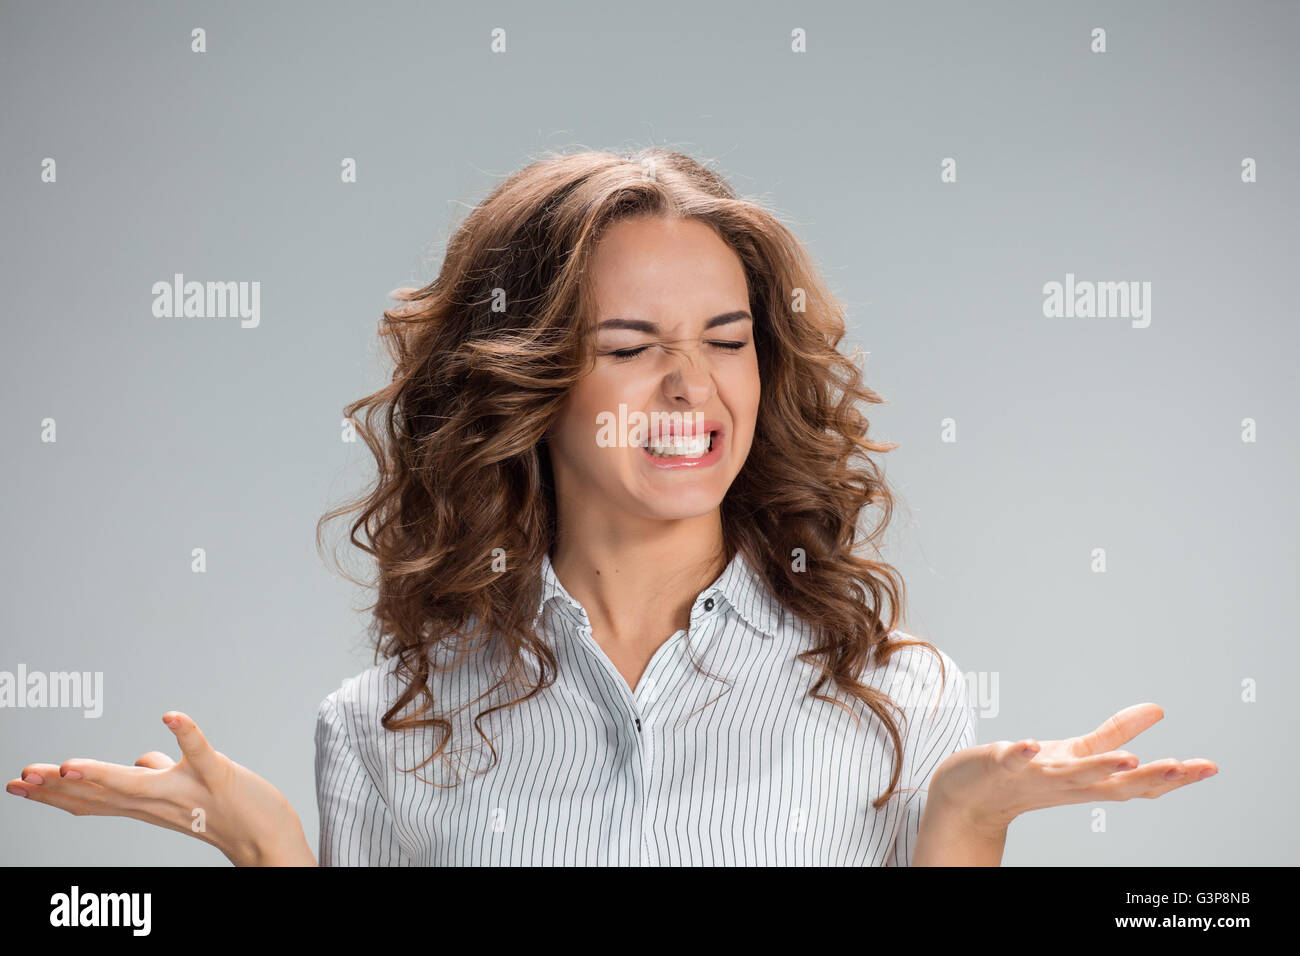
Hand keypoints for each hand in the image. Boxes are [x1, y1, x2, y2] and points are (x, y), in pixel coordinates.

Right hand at [6, 711, 315, 865]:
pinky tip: (171, 716)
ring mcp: (189, 792)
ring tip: (69, 765)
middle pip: (103, 795)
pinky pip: (201, 754)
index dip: (54, 792)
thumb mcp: (184, 793)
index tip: (18, 784)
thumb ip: (160, 774)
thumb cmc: (229, 811)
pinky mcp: (219, 777)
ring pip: (140, 783)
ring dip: (103, 774)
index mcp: (149, 805)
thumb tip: (143, 757)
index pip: (93, 800)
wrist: (270, 840)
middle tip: (23, 778)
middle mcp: (161, 803)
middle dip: (59, 787)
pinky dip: (187, 734)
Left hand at [928, 702, 1217, 837]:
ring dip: (1099, 768)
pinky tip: (1030, 743)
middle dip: (1149, 777)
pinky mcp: (1002, 765)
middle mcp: (1068, 785)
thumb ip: (1115, 734)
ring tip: (1129, 759)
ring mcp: (1035, 777)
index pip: (1138, 783)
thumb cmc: (1029, 775)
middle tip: (1181, 766)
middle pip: (1114, 785)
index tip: (1208, 767)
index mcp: (1090, 782)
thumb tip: (1157, 708)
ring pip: (1071, 776)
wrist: (972, 795)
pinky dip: (1021, 753)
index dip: (1174, 777)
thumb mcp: (1078, 752)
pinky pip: (1013, 760)